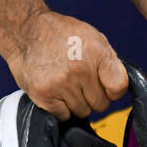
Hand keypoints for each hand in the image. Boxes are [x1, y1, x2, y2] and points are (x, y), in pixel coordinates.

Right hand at [6, 10, 128, 119]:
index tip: (106, 86)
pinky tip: (56, 92)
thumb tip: (120, 88)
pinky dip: (61, 108)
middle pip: (100, 105)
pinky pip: (63, 116)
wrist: (26, 31)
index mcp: (96, 54)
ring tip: (66, 85)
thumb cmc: (62, 35)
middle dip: (94, 97)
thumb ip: (110, 63)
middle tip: (81, 83)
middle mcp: (79, 70)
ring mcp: (60, 84)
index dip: (114, 91)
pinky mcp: (42, 95)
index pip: (118, 87)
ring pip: (82, 112)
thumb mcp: (94, 38)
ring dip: (77, 103)